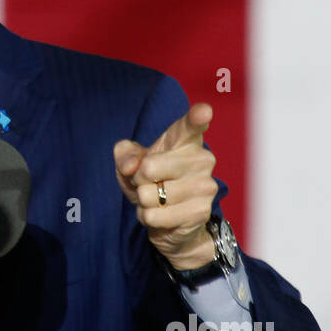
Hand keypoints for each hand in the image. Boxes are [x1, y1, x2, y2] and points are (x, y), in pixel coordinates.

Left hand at [113, 103, 217, 268]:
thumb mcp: (131, 163)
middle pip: (149, 168)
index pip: (191, 125)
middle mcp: (201, 159)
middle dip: (137, 179)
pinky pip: (154, 216)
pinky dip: (147, 217)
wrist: (169, 219)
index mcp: (185, 140)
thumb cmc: (152, 180)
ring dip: (143, 202)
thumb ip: (125, 155)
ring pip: (149, 196)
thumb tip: (132, 166)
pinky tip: (161, 215)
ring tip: (157, 199)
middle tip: (149, 182)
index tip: (203, 112)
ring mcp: (204, 186)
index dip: (197, 117)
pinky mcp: (201, 212)